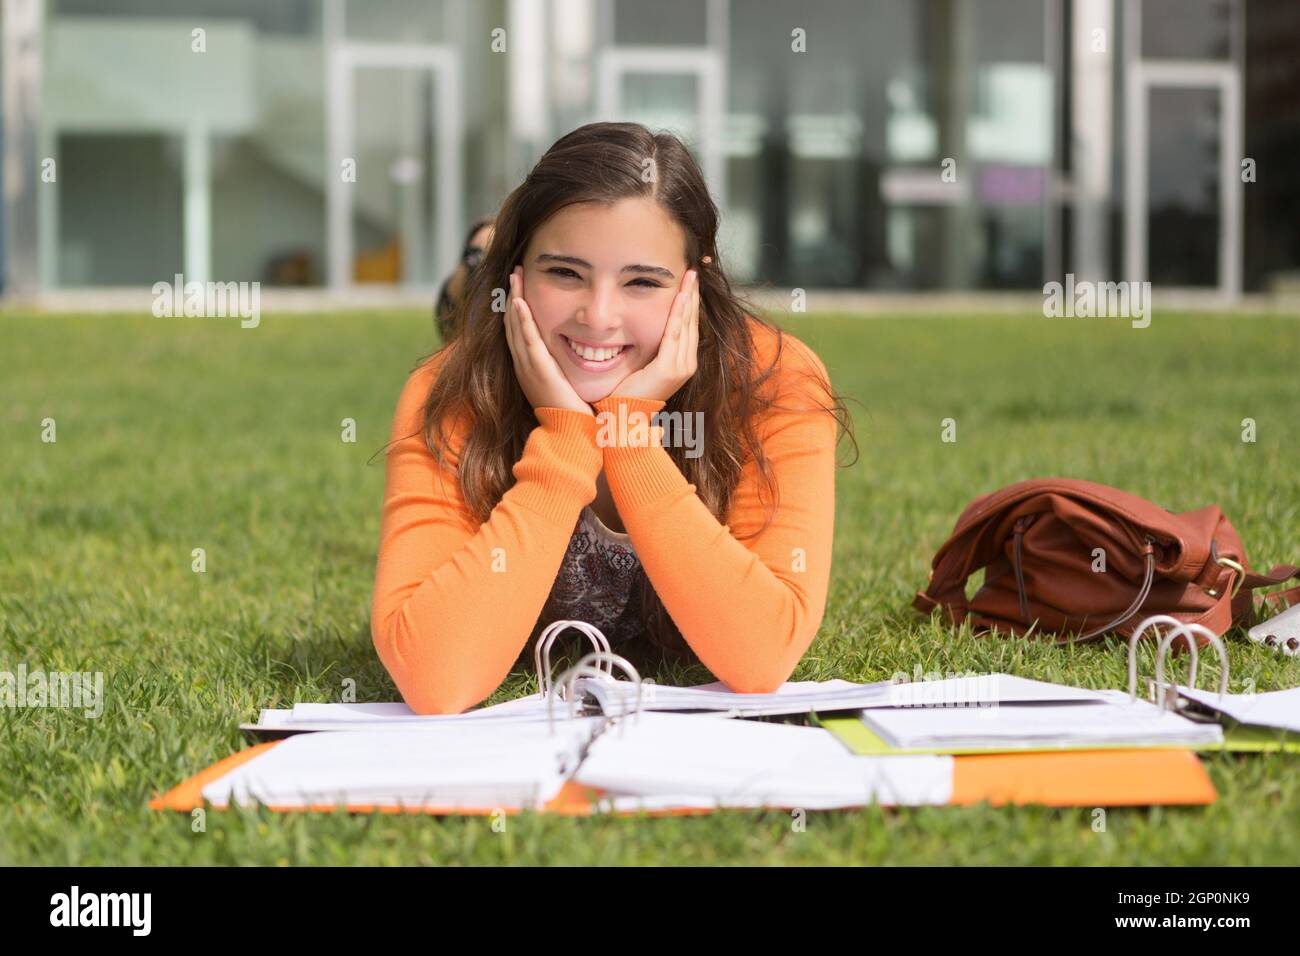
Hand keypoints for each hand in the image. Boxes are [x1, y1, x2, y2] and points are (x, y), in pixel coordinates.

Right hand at [503, 266, 593, 415]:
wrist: (573, 435)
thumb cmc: (577, 412)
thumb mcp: (568, 382)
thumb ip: (567, 366)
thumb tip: (582, 349)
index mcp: (531, 367)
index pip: (520, 331)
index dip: (518, 308)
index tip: (521, 286)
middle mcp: (524, 366)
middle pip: (512, 325)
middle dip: (512, 297)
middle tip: (514, 273)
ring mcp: (528, 369)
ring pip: (515, 328)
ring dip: (514, 301)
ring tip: (515, 278)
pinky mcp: (538, 372)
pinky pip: (527, 341)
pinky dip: (522, 321)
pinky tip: (520, 302)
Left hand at [607, 269, 699, 401]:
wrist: (623, 417)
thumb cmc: (628, 392)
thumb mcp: (644, 364)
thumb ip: (651, 348)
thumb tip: (646, 327)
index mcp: (683, 363)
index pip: (689, 326)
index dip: (691, 303)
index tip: (690, 282)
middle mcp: (687, 365)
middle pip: (692, 322)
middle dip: (693, 295)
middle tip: (693, 272)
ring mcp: (680, 368)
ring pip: (686, 325)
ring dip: (688, 299)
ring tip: (690, 278)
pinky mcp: (669, 369)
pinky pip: (675, 335)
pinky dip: (678, 314)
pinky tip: (680, 297)